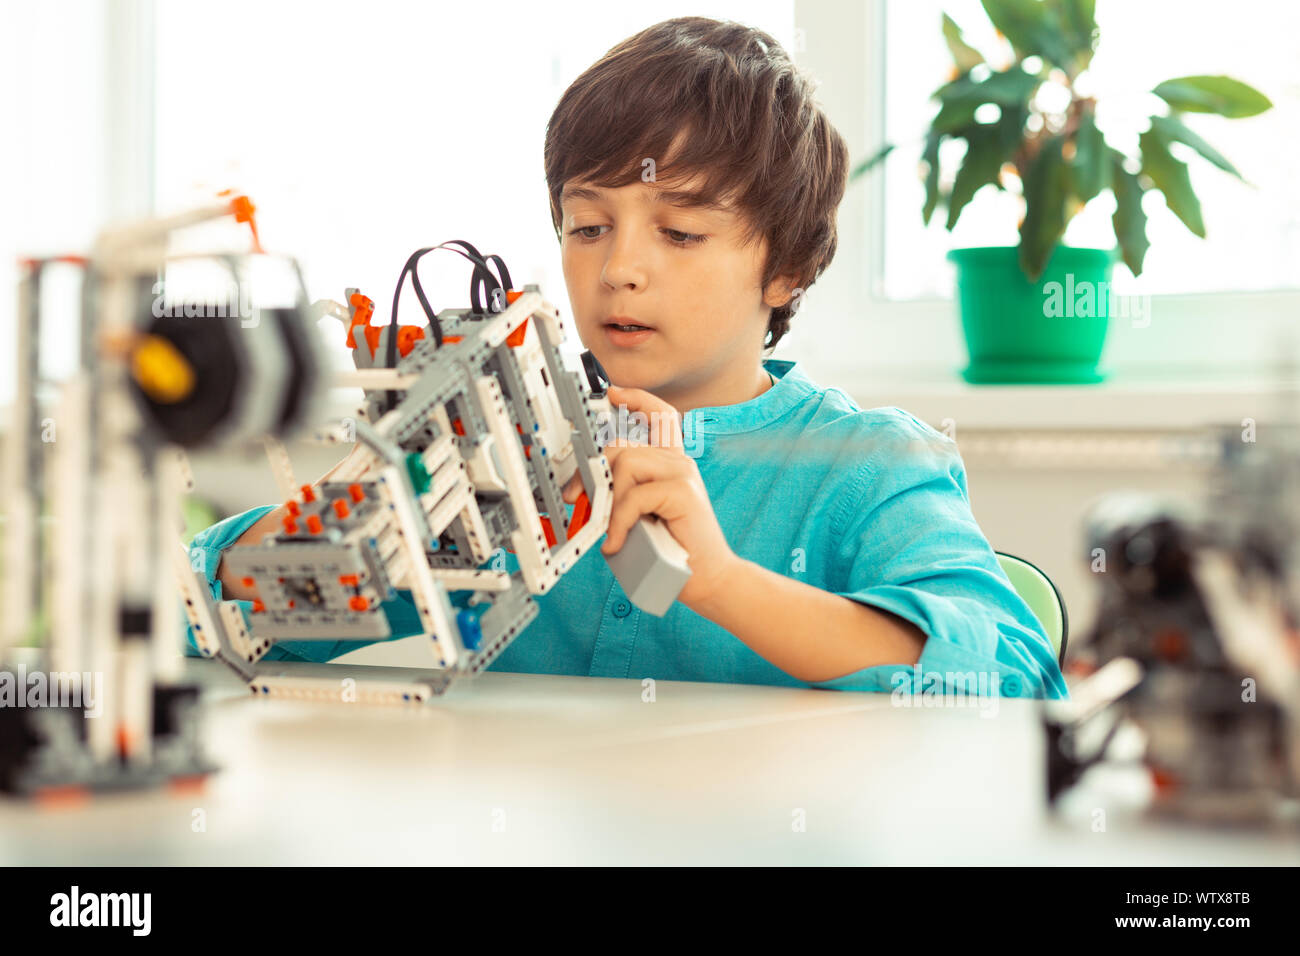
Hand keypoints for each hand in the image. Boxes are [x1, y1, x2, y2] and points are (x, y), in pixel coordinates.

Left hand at [562, 384, 741, 610]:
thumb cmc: (671, 550)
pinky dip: (619, 522)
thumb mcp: (639, 515)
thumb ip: (620, 493)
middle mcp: (679, 462)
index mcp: (671, 464)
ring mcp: (683, 474)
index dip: (638, 400)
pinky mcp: (683, 492)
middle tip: (575, 497)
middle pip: (623, 446)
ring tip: (610, 531)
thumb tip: (585, 485)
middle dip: (591, 471)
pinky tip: (617, 542)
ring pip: (626, 465)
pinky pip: (634, 496)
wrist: (707, 577)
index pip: (660, 416)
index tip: (614, 394)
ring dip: (609, 502)